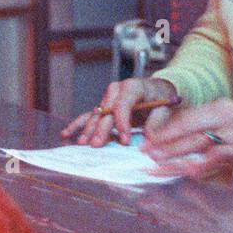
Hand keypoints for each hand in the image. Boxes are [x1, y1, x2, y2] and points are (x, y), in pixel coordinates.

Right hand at [62, 77, 178, 146]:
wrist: (157, 91)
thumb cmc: (161, 98)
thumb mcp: (165, 108)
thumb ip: (158, 122)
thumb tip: (149, 137)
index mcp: (132, 87)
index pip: (122, 105)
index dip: (122, 123)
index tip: (124, 141)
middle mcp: (116, 91)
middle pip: (106, 112)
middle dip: (101, 130)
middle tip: (97, 145)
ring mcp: (107, 99)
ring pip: (96, 115)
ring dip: (89, 130)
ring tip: (83, 143)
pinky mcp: (103, 108)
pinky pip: (88, 116)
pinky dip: (78, 125)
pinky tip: (66, 134)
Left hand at [141, 100, 232, 177]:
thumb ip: (215, 126)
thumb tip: (193, 137)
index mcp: (220, 107)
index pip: (185, 118)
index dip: (165, 131)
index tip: (149, 140)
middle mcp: (223, 117)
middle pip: (184, 130)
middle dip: (161, 143)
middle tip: (143, 153)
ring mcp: (232, 133)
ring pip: (193, 144)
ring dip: (171, 155)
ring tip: (154, 164)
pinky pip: (213, 158)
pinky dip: (197, 166)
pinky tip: (184, 172)